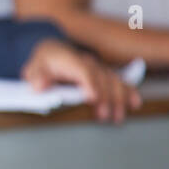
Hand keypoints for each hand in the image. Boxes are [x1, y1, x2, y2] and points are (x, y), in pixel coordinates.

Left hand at [20, 39, 140, 122]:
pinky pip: (119, 82)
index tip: (93, 98)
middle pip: (102, 79)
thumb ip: (36, 77)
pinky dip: (128, 92)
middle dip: (105, 97)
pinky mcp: (104, 74)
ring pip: (114, 81)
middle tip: (103, 115)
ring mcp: (98, 68)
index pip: (84, 72)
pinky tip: (135, 103)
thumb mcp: (33, 68)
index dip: (90, 84)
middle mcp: (88, 63)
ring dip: (119, 98)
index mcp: (71, 61)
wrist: (52, 51)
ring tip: (118, 117)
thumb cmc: (43, 63)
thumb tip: (39, 86)